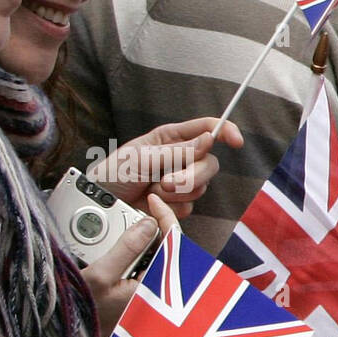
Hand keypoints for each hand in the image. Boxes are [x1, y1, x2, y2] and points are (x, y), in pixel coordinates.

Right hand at [81, 194, 176, 336]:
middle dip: (154, 227)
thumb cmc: (84, 314)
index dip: (166, 217)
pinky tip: (115, 247)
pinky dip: (133, 253)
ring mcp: (150, 294)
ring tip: (121, 229)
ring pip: (154, 256)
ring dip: (141, 240)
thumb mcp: (101, 276)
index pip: (174, 245)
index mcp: (157, 286)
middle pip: (166, 249)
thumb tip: (149, 223)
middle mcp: (159, 291)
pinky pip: (143, 266)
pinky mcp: (138, 295)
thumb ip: (126, 248)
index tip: (154, 200)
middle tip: (134, 212)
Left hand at [86, 118, 241, 218]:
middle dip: (191, 175)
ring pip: (201, 187)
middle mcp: (180, 158)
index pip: (206, 129)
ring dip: (176, 192)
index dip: (225, 131)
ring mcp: (180, 181)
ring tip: (152, 192)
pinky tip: (154, 204)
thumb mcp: (142, 157)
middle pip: (210, 164)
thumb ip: (178, 151)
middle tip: (166, 182)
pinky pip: (189, 206)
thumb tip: (209, 140)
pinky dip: (171, 207)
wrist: (101, 204)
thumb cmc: (114, 173)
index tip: (236, 141)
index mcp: (171, 138)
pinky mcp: (178, 204)